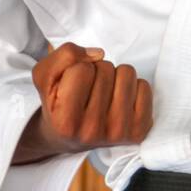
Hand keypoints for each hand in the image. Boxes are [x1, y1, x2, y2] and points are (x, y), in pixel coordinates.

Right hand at [13, 42, 153, 163]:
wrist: (70, 137)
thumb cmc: (58, 103)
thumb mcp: (44, 78)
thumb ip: (63, 56)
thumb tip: (99, 53)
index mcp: (66, 121)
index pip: (82, 69)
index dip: (77, 68)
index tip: (73, 84)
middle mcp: (92, 131)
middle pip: (105, 68)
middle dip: (97, 71)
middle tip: (88, 90)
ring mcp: (118, 133)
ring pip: (127, 73)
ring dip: (115, 76)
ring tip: (104, 92)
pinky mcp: (139, 130)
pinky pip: (145, 86)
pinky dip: (133, 87)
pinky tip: (119, 101)